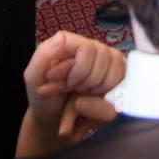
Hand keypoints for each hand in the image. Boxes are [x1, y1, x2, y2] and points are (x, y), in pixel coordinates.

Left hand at [16, 31, 125, 156]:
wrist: (54, 121)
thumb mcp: (33, 77)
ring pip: (117, 66)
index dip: (80, 70)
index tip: (67, 85)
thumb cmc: (43, 97)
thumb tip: (62, 36)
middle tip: (73, 92)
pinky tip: (96, 99)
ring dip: (99, 88)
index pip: (88, 47)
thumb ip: (44, 55)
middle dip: (88, 81)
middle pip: (104, 55)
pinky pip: (125, 79)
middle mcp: (91, 47)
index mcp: (71, 42)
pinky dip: (111, 95)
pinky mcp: (117, 75)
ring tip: (83, 95)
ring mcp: (106, 60)